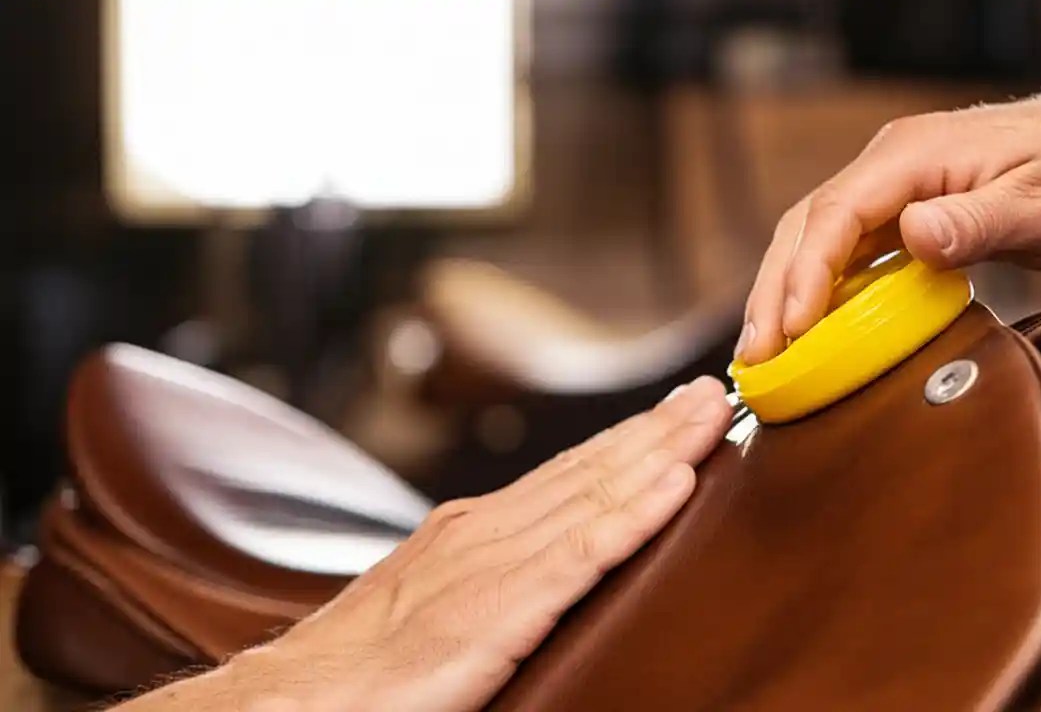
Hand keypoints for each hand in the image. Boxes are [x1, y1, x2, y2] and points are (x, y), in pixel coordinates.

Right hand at [116, 376, 732, 711]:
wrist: (295, 698)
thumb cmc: (361, 666)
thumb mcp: (431, 602)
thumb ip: (485, 578)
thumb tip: (531, 570)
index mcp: (473, 530)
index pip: (567, 475)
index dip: (628, 442)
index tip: (677, 414)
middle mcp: (489, 530)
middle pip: (592, 470)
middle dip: (657, 428)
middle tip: (713, 392)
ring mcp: (498, 563)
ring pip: (599, 493)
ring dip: (664, 448)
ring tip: (714, 413)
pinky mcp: (506, 609)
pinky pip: (587, 551)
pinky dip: (637, 511)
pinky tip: (680, 482)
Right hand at [736, 88, 1040, 364]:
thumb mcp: (1040, 204)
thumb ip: (975, 221)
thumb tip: (912, 234)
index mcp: (911, 155)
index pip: (834, 213)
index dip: (806, 273)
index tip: (793, 328)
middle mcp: (889, 166)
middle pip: (806, 227)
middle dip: (774, 292)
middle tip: (756, 357)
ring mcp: (891, 188)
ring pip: (815, 240)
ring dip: (785, 294)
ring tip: (765, 354)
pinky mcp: (900, 212)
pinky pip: (843, 251)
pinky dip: (817, 291)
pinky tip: (808, 329)